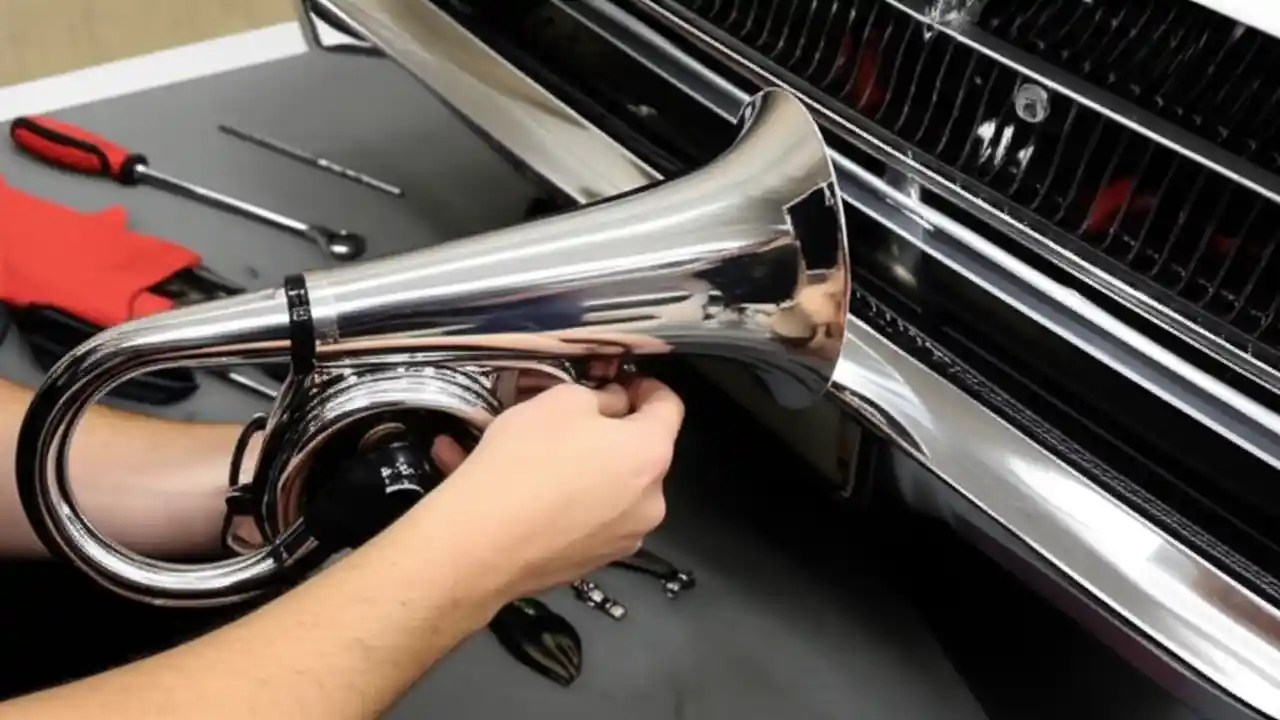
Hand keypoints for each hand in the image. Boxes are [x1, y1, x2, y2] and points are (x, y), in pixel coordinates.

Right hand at [423, 377, 683, 600]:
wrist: (482, 544)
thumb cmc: (525, 462)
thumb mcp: (560, 401)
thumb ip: (598, 397)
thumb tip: (612, 406)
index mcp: (651, 454)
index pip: (669, 407)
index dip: (647, 387)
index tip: (624, 382)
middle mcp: (650, 501)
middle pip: (638, 454)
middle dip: (609, 434)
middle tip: (568, 423)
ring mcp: (623, 538)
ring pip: (608, 489)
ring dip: (583, 470)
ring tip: (533, 459)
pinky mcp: (593, 562)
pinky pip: (583, 519)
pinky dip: (563, 502)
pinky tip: (521, 491)